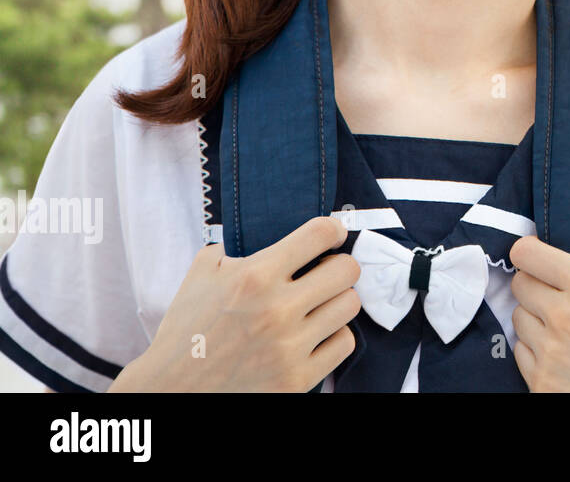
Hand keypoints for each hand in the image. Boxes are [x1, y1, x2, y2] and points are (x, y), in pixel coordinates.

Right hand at [108, 216, 360, 391]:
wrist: (170, 389)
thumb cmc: (187, 328)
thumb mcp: (202, 273)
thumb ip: (237, 246)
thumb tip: (272, 233)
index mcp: (255, 277)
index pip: (320, 233)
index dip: (332, 230)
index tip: (331, 235)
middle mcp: (277, 310)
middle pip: (348, 270)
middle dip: (339, 266)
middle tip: (326, 272)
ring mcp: (289, 347)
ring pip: (350, 305)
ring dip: (336, 301)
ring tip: (318, 305)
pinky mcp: (296, 379)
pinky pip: (344, 343)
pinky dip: (333, 335)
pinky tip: (315, 333)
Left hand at [508, 234, 569, 391]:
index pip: (527, 254)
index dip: (531, 251)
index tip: (537, 256)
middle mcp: (562, 317)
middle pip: (520, 285)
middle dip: (536, 284)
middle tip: (559, 294)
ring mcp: (550, 355)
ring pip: (519, 319)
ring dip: (537, 318)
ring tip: (568, 329)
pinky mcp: (543, 386)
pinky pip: (523, 354)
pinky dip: (538, 351)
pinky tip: (565, 355)